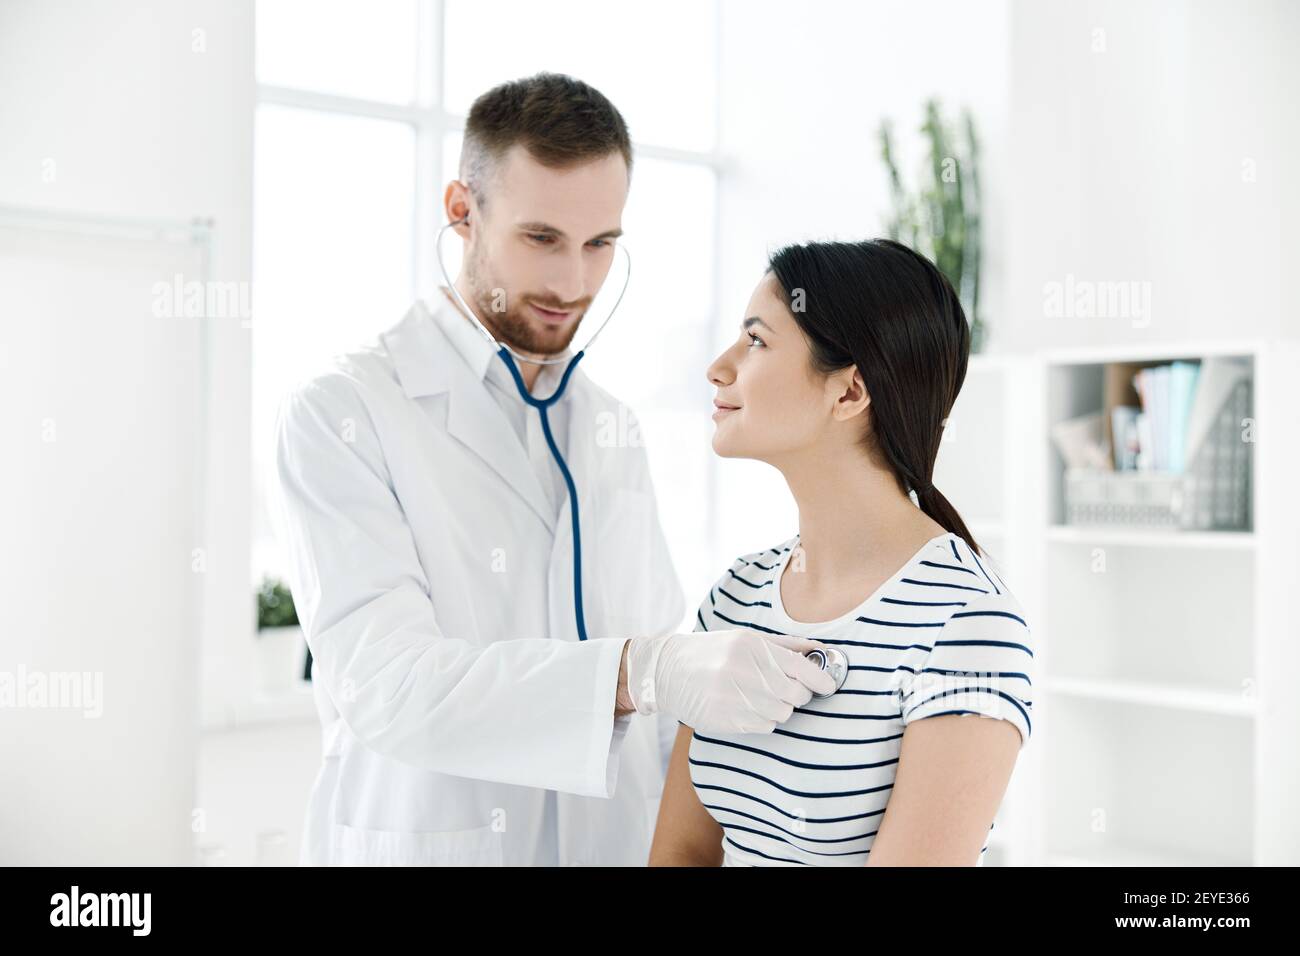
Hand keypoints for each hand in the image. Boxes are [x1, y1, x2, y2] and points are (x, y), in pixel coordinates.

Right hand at [624, 629, 835, 733]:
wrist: (666, 671)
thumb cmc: (711, 652)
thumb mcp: (745, 638)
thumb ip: (784, 645)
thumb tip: (820, 650)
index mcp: (750, 646)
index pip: (800, 668)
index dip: (821, 680)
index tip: (828, 686)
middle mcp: (741, 671)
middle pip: (795, 695)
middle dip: (798, 695)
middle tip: (789, 689)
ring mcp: (732, 698)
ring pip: (782, 714)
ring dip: (780, 708)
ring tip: (761, 696)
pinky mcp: (724, 720)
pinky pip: (764, 727)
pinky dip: (763, 720)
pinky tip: (747, 707)